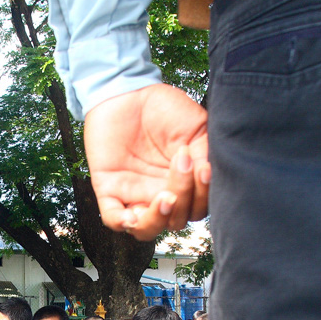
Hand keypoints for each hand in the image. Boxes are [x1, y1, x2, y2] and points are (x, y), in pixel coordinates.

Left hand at [84, 83, 208, 240]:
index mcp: (183, 183)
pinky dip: (122, 223)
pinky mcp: (109, 188)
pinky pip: (112, 218)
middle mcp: (160, 193)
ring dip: (158, 219)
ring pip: (145, 229)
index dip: (203, 197)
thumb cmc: (164, 109)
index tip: (204, 169)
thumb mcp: (196, 127)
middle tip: (183, 165)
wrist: (128, 90)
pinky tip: (132, 215)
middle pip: (175, 220)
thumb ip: (206, 153)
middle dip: (184, 200)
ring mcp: (134, 193)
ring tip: (165, 198)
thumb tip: (212, 178)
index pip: (197, 208)